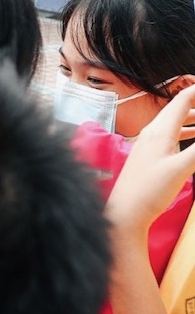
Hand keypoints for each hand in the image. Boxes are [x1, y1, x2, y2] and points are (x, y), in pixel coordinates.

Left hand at [106, 84, 194, 232]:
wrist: (125, 214)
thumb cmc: (149, 192)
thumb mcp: (182, 168)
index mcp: (159, 130)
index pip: (183, 99)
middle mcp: (152, 133)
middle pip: (180, 108)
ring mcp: (149, 144)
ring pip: (176, 122)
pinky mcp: (150, 156)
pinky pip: (172, 136)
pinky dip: (188, 132)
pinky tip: (194, 138)